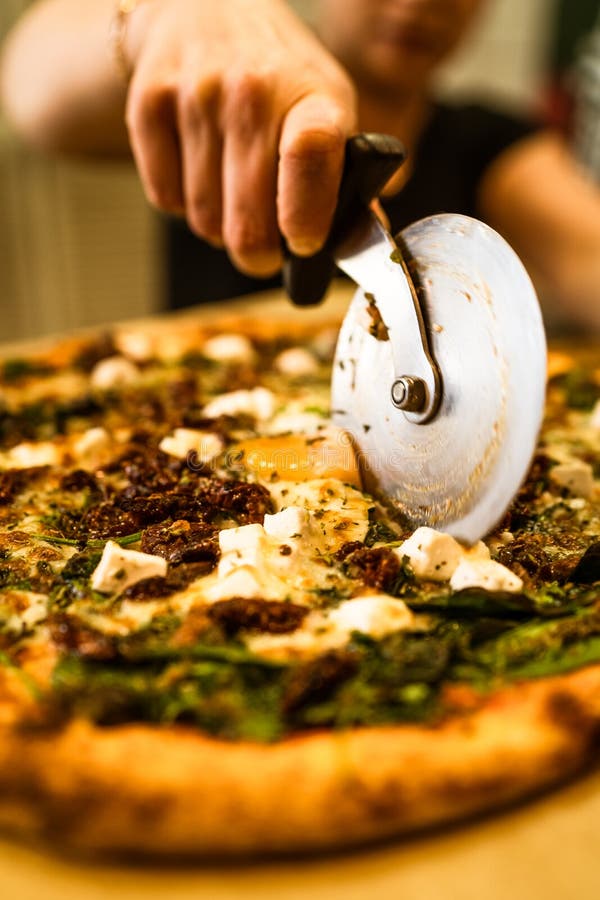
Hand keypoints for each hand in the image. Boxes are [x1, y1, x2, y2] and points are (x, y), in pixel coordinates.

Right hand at [125, 0, 356, 275]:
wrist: (208, 10)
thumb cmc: (280, 78)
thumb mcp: (329, 110)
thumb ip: (348, 179)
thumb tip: (364, 243)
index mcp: (310, 96)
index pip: (310, 156)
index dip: (305, 216)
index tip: (304, 242)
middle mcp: (251, 91)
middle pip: (247, 223)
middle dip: (259, 254)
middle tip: (266, 250)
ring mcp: (196, 95)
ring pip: (205, 221)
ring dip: (219, 229)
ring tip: (232, 199)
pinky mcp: (149, 103)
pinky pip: (166, 200)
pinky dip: (182, 205)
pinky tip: (199, 175)